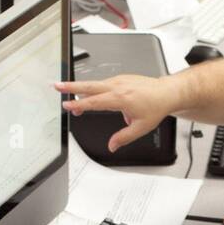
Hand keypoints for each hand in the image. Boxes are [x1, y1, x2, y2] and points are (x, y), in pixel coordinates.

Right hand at [55, 73, 178, 151]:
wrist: (167, 92)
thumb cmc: (156, 107)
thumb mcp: (141, 127)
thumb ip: (123, 137)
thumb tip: (112, 146)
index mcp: (121, 98)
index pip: (94, 102)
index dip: (79, 105)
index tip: (67, 105)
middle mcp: (117, 86)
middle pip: (89, 86)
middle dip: (71, 86)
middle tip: (56, 85)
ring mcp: (118, 80)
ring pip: (94, 84)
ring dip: (80, 88)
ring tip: (67, 93)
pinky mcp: (120, 78)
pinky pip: (103, 84)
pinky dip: (94, 89)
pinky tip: (92, 97)